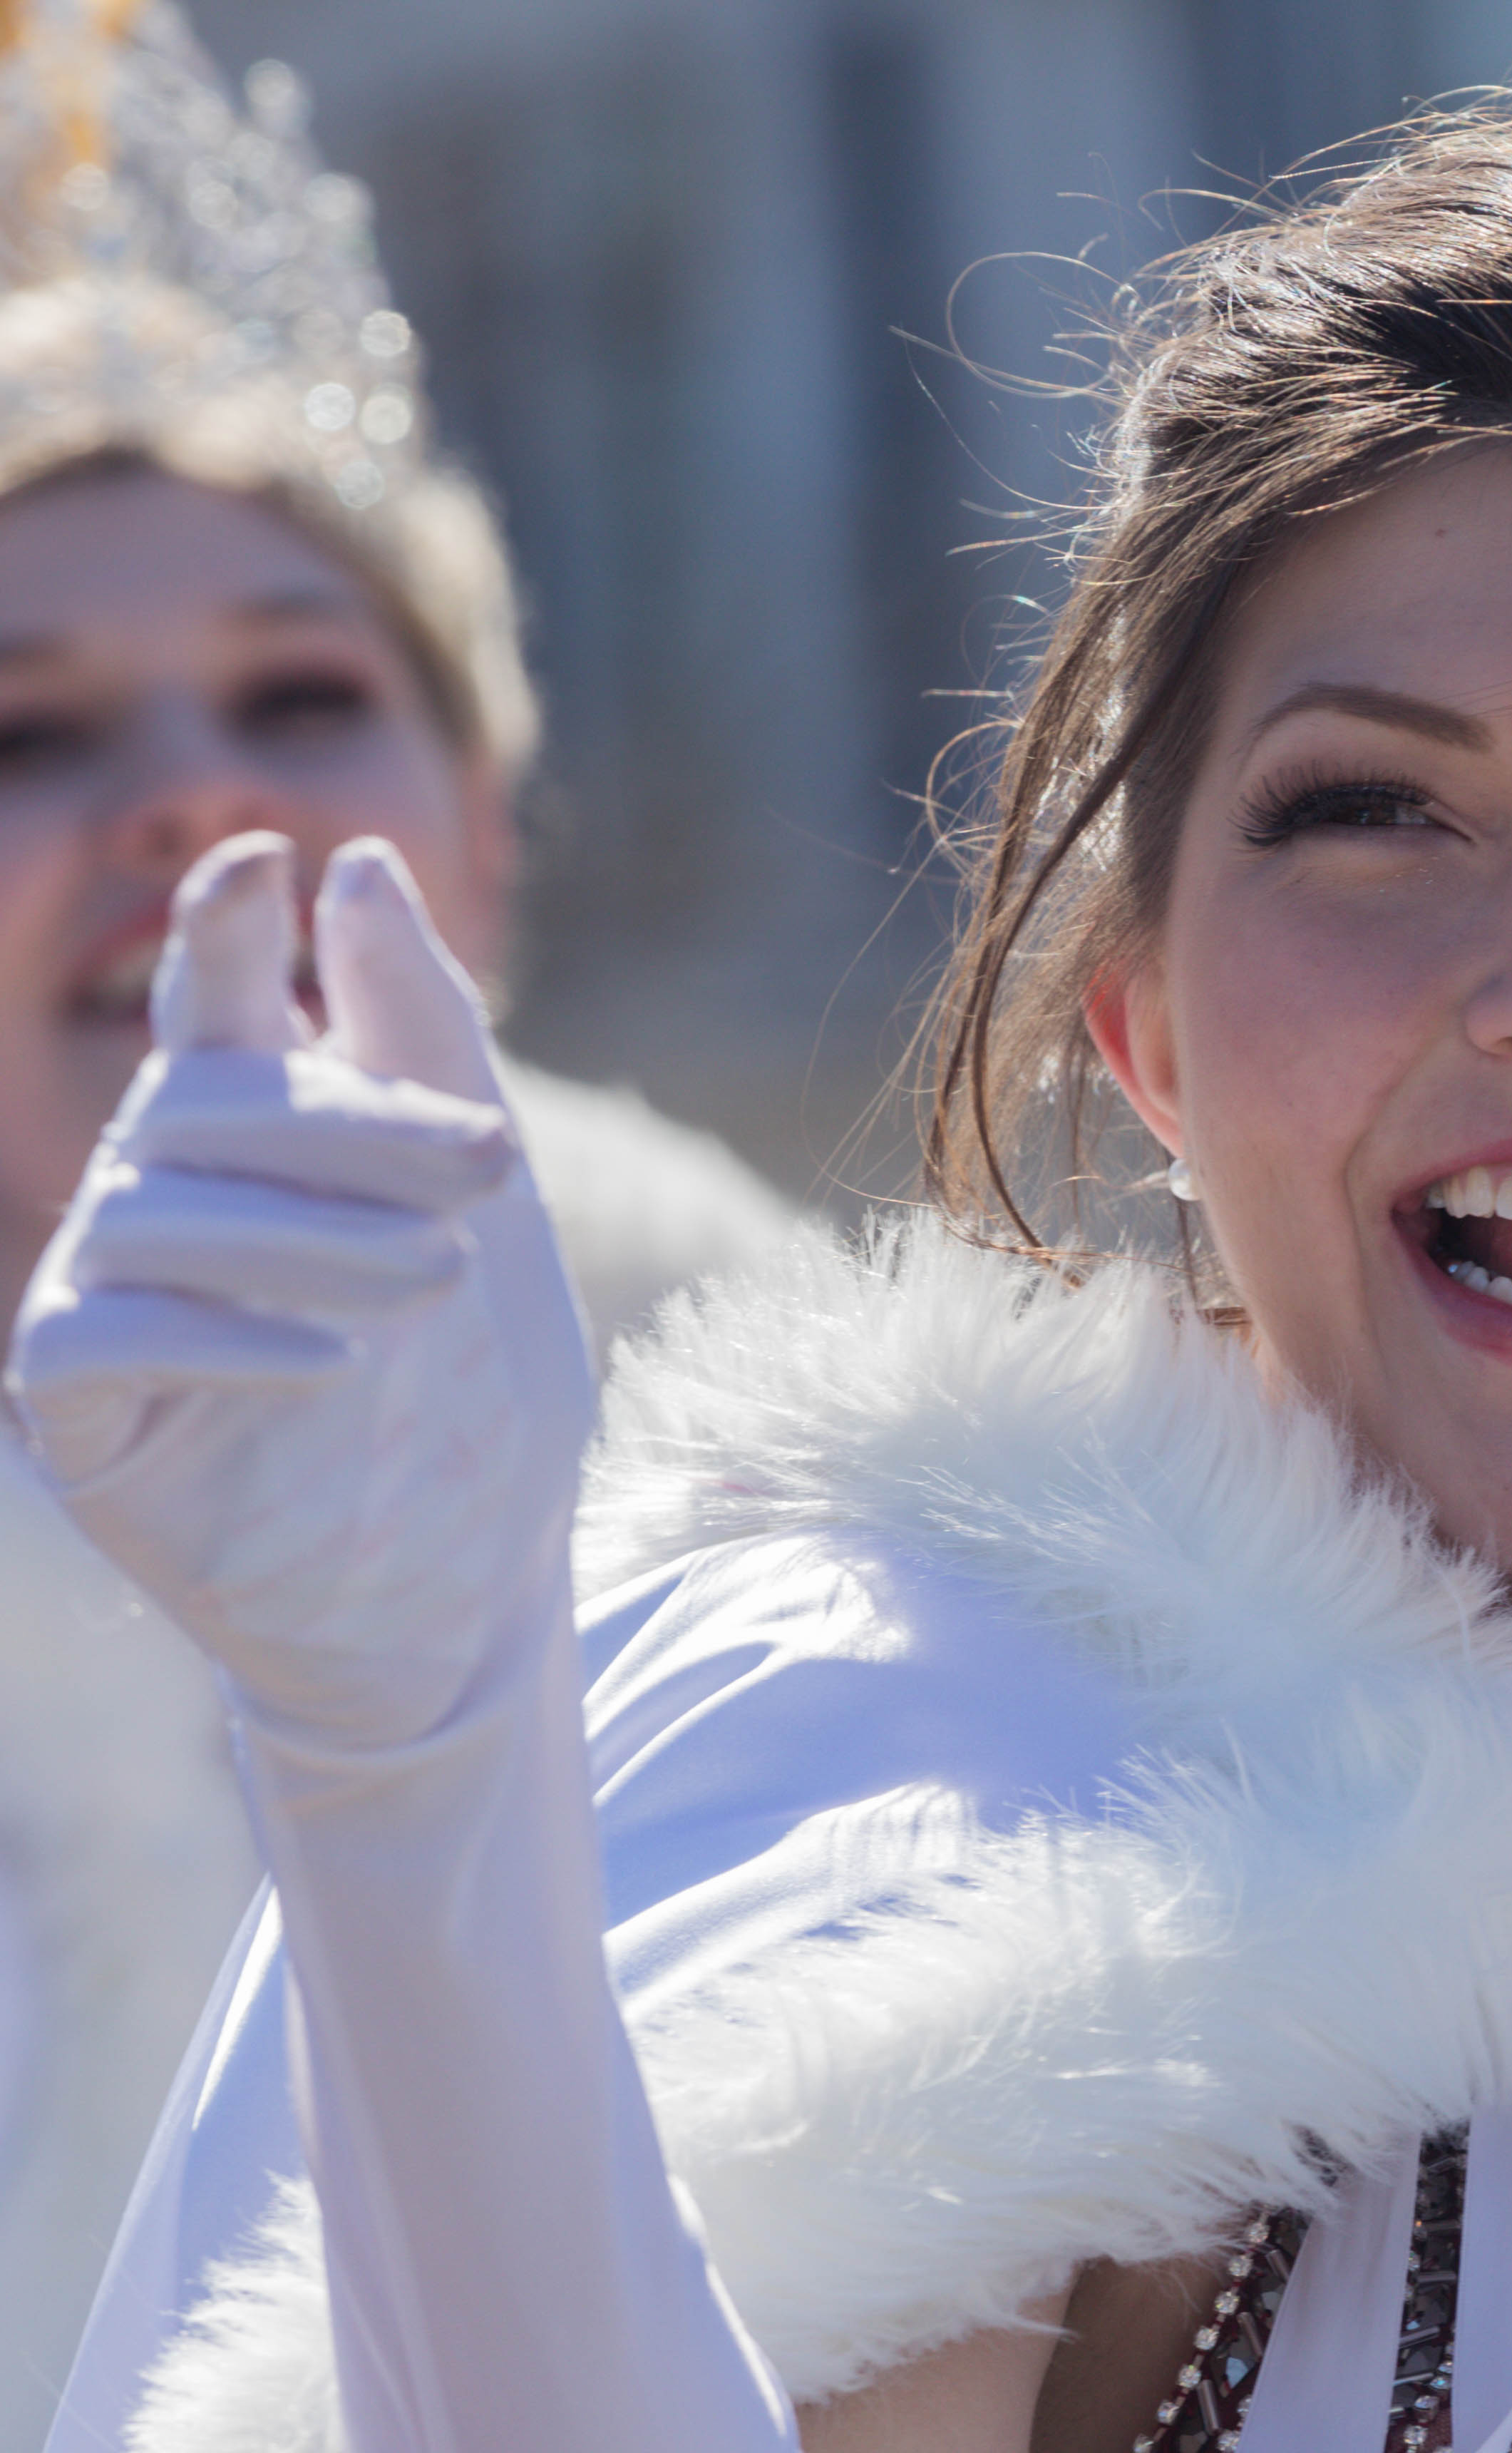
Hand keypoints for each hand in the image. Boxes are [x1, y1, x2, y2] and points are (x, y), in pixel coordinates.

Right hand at [6, 831, 594, 1758]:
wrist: (467, 1590)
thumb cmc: (476, 1387)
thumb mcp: (490, 1200)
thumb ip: (423, 1035)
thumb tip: (356, 865)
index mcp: (254, 1126)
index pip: (215, 994)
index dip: (221, 922)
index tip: (264, 862)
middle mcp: (159, 1195)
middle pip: (208, 1094)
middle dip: (354, 1119)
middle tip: (491, 1165)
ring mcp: (105, 1301)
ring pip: (156, 1209)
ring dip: (312, 1229)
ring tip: (441, 1276)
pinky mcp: (80, 1417)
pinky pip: (99, 1337)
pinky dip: (219, 1333)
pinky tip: (332, 1361)